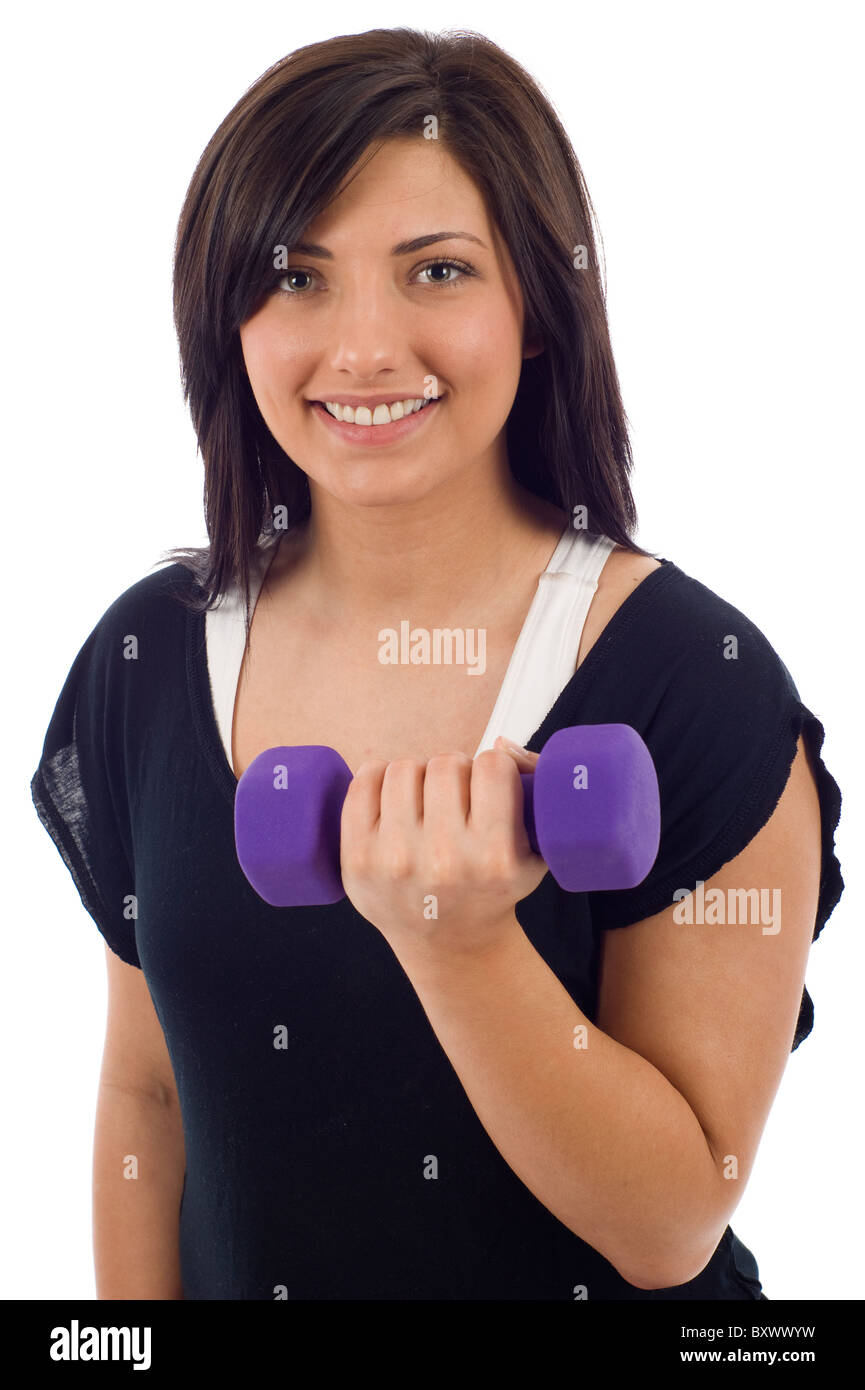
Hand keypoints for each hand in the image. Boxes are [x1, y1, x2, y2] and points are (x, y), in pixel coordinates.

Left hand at [340, 737, 545, 963]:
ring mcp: (395, 860)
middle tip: (455, 791)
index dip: (492, 767)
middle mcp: (443, 860)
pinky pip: (363, 783)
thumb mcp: (534, 852)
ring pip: (404, 768)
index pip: (492, 767)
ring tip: (425, 795)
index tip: (488, 783)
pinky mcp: (358, 859)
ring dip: (417, 773)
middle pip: (446, 764)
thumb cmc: (494, 886)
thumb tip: (503, 743)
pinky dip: (377, 776)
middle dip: (454, 770)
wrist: (449, 942)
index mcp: (494, 857)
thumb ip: (534, 791)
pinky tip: (392, 792)